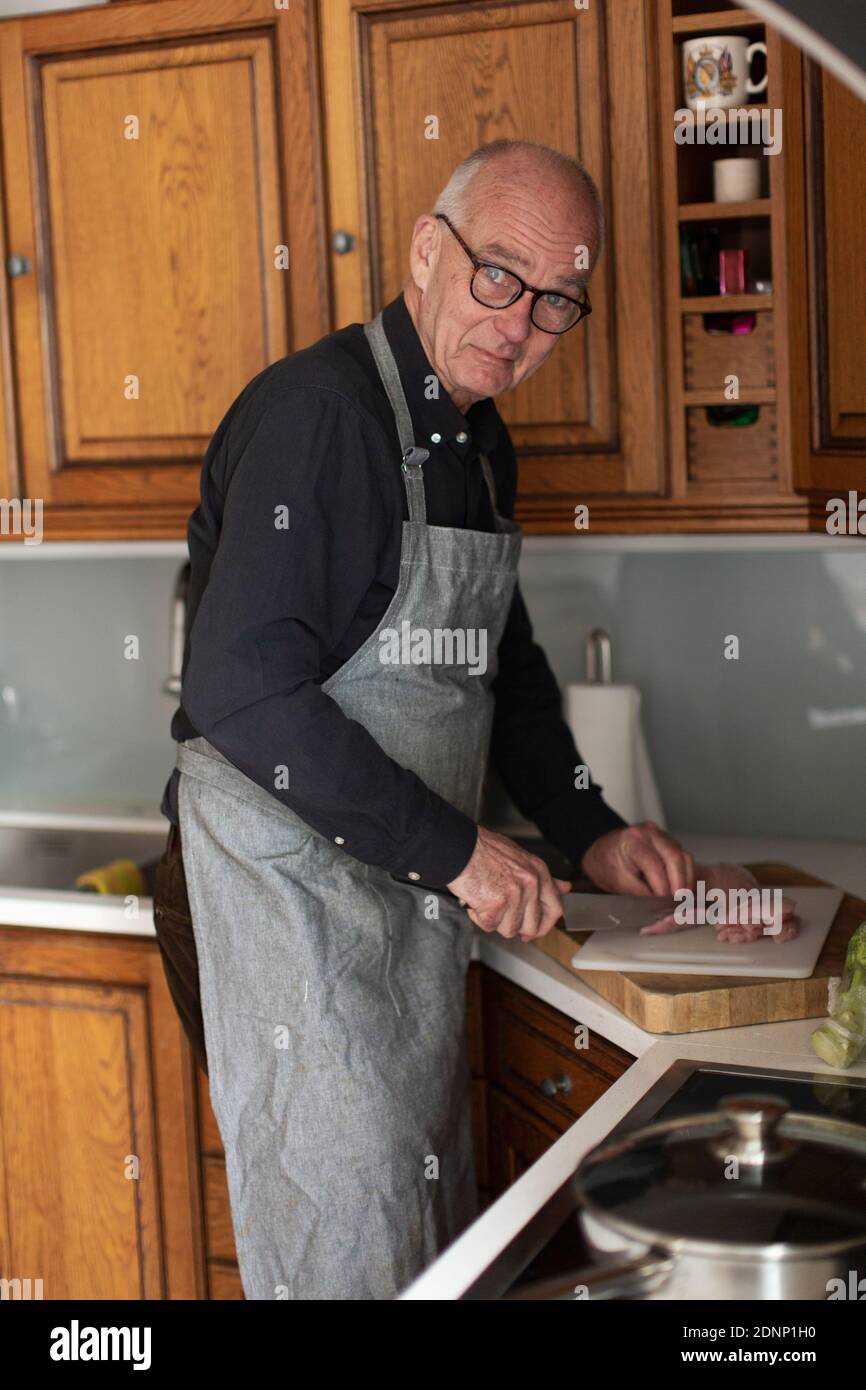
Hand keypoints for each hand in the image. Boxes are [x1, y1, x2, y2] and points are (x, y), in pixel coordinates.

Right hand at [447, 826, 570, 941]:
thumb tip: (565, 888)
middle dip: (515, 927)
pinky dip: (478, 916)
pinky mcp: (496, 906)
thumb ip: (542, 877)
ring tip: (484, 899)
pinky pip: (489, 925)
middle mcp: (531, 884)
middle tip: (500, 917)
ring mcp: (514, 895)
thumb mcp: (520, 858)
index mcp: (538, 872)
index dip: (545, 925)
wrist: (459, 846)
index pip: (555, 908)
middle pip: (531, 926)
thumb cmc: (483, 849)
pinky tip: (474, 900)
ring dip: (494, 920)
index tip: (533, 930)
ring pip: (509, 929)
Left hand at [580, 822, 696, 896]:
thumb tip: (659, 906)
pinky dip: (685, 874)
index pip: (655, 865)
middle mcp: (650, 833)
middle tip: (680, 904)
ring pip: (684, 856)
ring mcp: (661, 835)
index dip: (663, 888)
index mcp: (633, 840)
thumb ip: (640, 894)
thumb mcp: (619, 882)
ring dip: (686, 880)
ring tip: (683, 899)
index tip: (666, 905)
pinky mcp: (668, 841)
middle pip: (676, 857)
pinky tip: (682, 889)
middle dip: (681, 884)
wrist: (602, 852)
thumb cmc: (606, 865)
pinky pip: (683, 857)